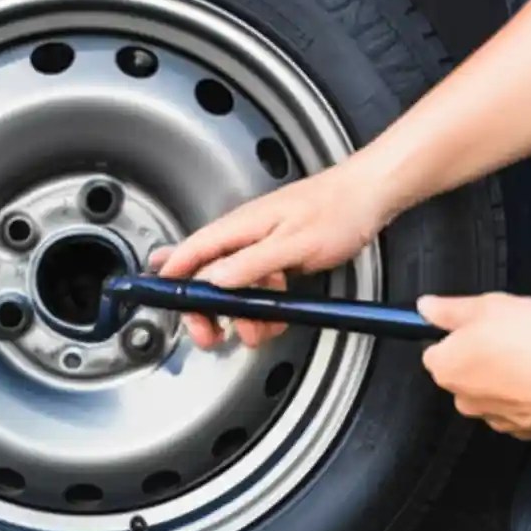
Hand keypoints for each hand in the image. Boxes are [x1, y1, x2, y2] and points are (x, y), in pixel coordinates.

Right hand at [154, 156, 399, 348]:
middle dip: (205, 308)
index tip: (159, 299)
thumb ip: (251, 264)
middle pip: (207, 275)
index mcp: (241, 226)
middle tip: (209, 334)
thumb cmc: (338, 209)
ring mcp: (261, 245)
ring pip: (234, 286)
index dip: (171, 275)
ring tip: (253, 331)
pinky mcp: (277, 255)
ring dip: (240, 314)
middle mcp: (245, 234)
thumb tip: (214, 280)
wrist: (370, 196)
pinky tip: (274, 316)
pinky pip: (258, 287)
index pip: (192, 251)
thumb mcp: (294, 244)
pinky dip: (262, 307)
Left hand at [418, 292, 530, 439]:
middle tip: (512, 337)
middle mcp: (464, 400)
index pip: (436, 352)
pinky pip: (521, 409)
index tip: (480, 326)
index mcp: (447, 369)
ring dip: (508, 379)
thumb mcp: (489, 305)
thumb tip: (425, 307)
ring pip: (493, 393)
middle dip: (482, 358)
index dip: (458, 336)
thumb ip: (450, 309)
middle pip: (465, 374)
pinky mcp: (527, 433)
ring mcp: (496, 420)